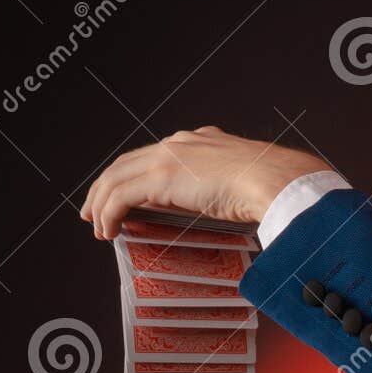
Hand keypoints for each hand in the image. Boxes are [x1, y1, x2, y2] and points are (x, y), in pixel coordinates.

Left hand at [81, 125, 333, 240]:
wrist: (277, 179)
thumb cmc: (274, 186)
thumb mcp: (246, 183)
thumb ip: (231, 190)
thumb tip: (237, 210)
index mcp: (200, 142)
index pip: (154, 156)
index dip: (133, 176)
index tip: (125, 197)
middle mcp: (179, 143)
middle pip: (127, 163)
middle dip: (105, 187)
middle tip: (95, 210)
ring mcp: (168, 157)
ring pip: (117, 177)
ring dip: (101, 202)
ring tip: (97, 225)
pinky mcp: (161, 177)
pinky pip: (121, 196)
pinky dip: (109, 213)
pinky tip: (108, 230)